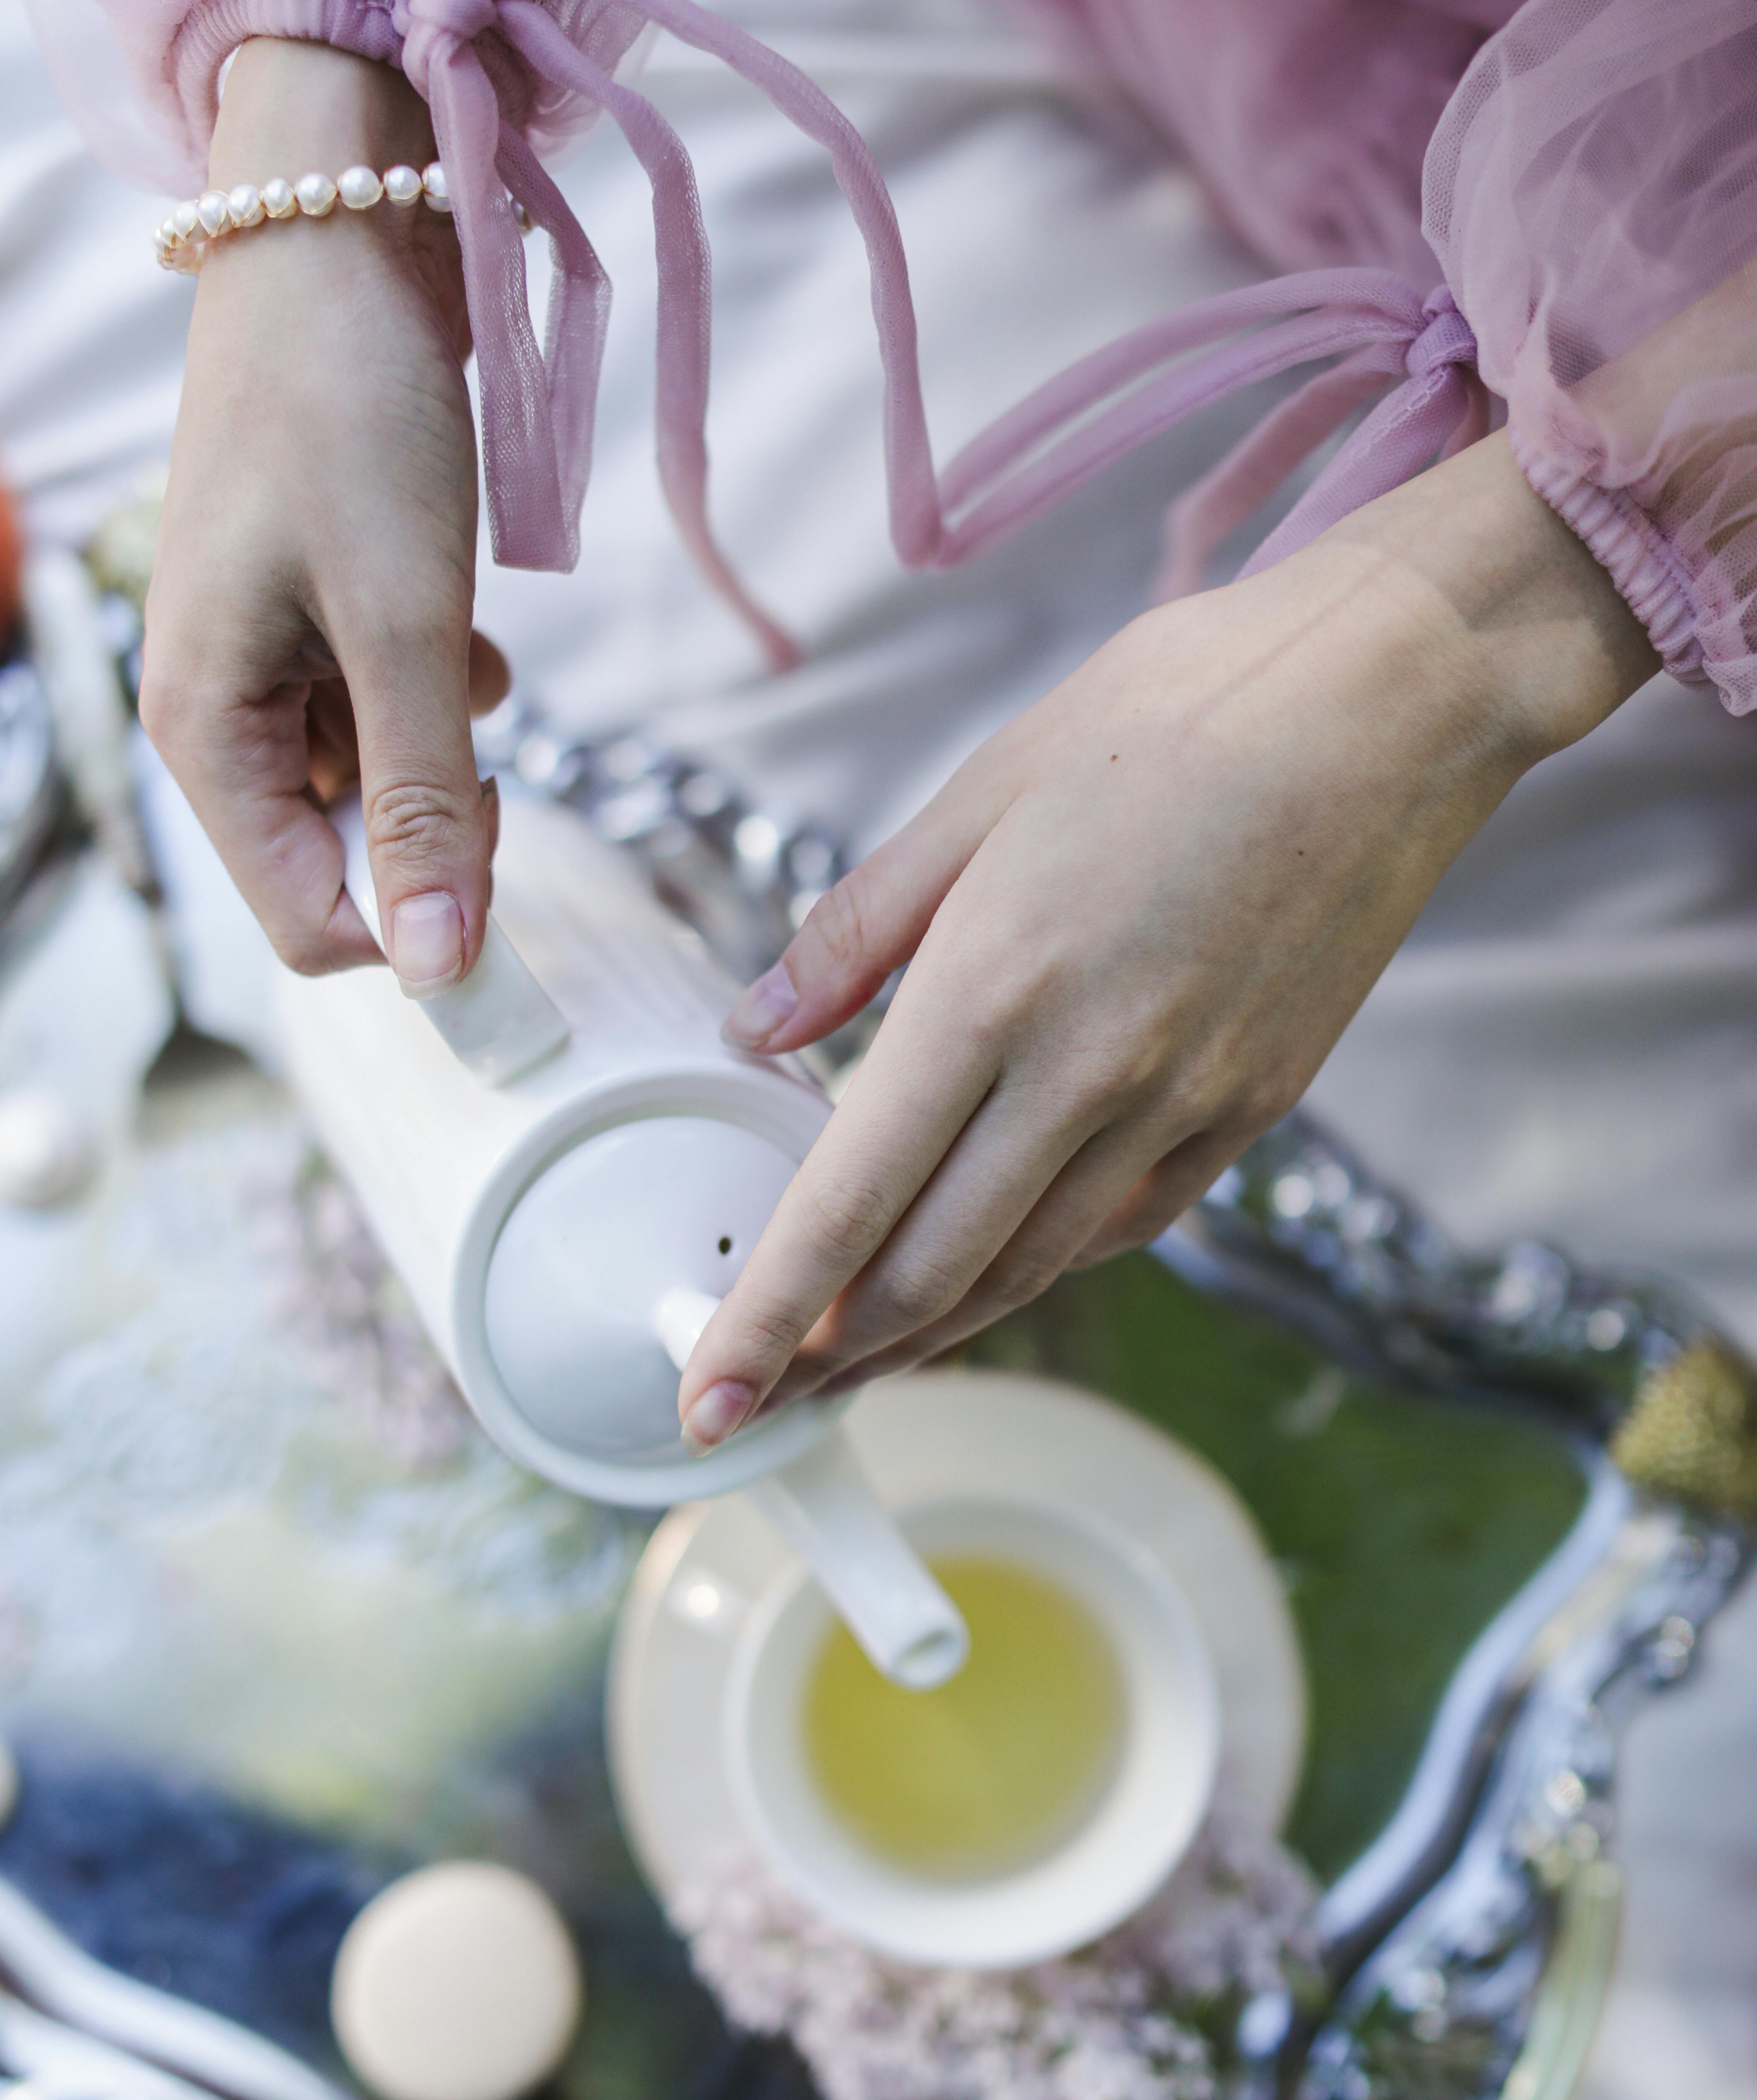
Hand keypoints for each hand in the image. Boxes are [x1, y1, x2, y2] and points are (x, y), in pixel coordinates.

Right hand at [139, 38, 505, 994]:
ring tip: (465, 652)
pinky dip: (441, 687)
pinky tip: (466, 625)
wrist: (338, 237)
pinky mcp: (315, 615)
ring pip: (376, 781)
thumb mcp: (401, 625)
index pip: (308, 925)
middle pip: (341, 860)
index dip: (415, 934)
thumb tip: (442, 968)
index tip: (512, 888)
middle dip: (432, 828)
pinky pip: (389, 707)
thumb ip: (422, 802)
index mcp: (205, 734)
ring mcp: (265, 662)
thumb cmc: (351, 416)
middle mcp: (219, 713)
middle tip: (494, 755)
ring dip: (442, 747)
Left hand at [678, 433, 1655, 1447]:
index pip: (848, 1201)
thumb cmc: (1180, 711)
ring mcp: (1182, 1102)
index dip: (769, 1320)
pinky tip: (991, 1281)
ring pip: (1029, 1271)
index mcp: (995, 985)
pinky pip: (1123, 1227)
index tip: (710, 1399)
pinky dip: (1040, 1271)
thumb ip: (857, 930)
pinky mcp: (1251, 1108)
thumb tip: (755, 1029)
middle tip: (761, 1397)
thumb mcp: (982, 790)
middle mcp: (1089, 1071)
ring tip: (856, 1365)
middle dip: (834, 1355)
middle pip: (933, 1270)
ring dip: (931, 1335)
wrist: (1390, 700)